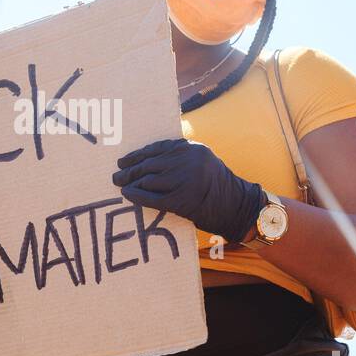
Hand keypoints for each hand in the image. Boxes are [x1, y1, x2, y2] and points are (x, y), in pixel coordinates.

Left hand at [111, 138, 261, 243]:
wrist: (238, 207)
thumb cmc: (219, 187)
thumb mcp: (203, 163)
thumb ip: (181, 159)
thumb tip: (149, 162)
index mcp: (192, 148)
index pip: (158, 148)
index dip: (138, 155)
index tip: (124, 160)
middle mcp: (187, 161)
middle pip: (150, 164)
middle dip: (131, 170)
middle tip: (116, 175)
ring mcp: (184, 180)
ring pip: (149, 179)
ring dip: (131, 182)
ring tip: (120, 185)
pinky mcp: (181, 200)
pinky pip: (152, 197)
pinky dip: (137, 196)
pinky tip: (127, 195)